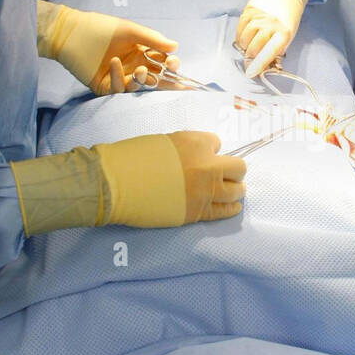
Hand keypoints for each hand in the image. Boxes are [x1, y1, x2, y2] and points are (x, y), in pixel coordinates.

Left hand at [37, 1, 179, 94]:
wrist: (71, 33)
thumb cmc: (100, 28)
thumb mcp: (129, 30)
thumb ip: (152, 39)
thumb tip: (175, 46)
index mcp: (140, 51)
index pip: (162, 62)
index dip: (171, 65)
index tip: (173, 63)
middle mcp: (132, 66)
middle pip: (155, 78)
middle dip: (165, 79)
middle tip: (168, 74)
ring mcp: (119, 77)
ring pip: (139, 87)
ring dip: (143, 80)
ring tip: (140, 70)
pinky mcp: (105, 86)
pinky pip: (118, 89)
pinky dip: (119, 78)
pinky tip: (114, 63)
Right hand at [98, 131, 246, 225]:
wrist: (115, 184)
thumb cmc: (131, 158)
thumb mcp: (163, 141)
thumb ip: (185, 148)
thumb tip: (195, 158)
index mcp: (196, 142)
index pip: (218, 143)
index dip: (210, 151)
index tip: (202, 157)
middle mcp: (207, 166)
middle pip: (238, 167)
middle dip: (232, 170)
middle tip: (225, 175)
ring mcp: (205, 191)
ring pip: (237, 191)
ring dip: (235, 189)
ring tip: (233, 191)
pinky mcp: (198, 213)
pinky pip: (225, 211)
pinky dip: (231, 208)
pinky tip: (234, 206)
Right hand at [237, 0, 307, 77]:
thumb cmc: (288, 20)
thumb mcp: (288, 37)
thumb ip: (276, 52)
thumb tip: (263, 67)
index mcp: (283, 33)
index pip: (268, 53)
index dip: (258, 65)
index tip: (251, 73)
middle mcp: (270, 24)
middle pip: (253, 48)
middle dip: (250, 58)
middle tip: (250, 62)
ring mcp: (259, 16)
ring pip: (244, 39)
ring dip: (245, 48)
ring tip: (249, 48)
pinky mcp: (249, 10)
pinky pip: (240, 29)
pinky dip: (240, 37)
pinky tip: (245, 39)